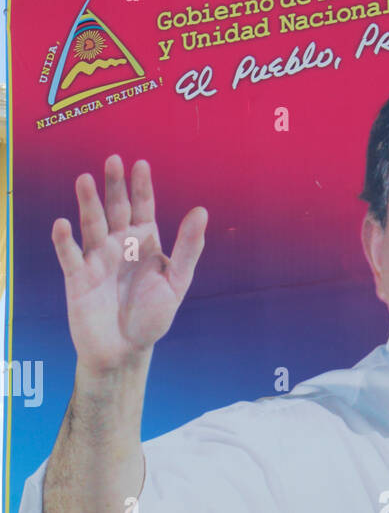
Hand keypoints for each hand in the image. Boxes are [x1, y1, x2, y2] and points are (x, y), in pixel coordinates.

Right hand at [51, 155, 206, 377]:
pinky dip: (64, 241)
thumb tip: (202, 212)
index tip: (141, 164)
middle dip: (114, 186)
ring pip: (92, 225)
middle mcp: (119, 245)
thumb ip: (188, 249)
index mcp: (144, 243)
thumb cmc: (152, 318)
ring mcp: (97, 259)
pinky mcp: (78, 277)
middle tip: (113, 160)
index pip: (143, 208)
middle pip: (116, 209)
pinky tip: (63, 224)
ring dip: (88, 203)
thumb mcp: (176, 283)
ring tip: (85, 179)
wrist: (125, 351)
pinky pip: (69, 255)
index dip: (141, 187)